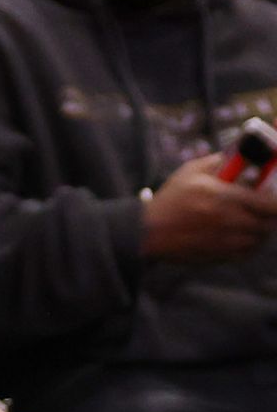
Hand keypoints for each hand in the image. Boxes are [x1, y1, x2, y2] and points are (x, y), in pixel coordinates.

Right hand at [142, 154, 276, 262]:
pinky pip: (247, 252)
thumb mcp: (191, 172)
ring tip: (254, 221)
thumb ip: (219, 161)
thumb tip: (243, 155)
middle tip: (267, 207)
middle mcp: (229, 222)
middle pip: (270, 223)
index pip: (271, 204)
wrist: (147, 232)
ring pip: (260, 239)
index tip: (273, 196)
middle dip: (272, 215)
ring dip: (262, 229)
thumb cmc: (170, 200)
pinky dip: (251, 244)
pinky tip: (243, 235)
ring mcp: (225, 242)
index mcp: (225, 198)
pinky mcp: (219, 256)